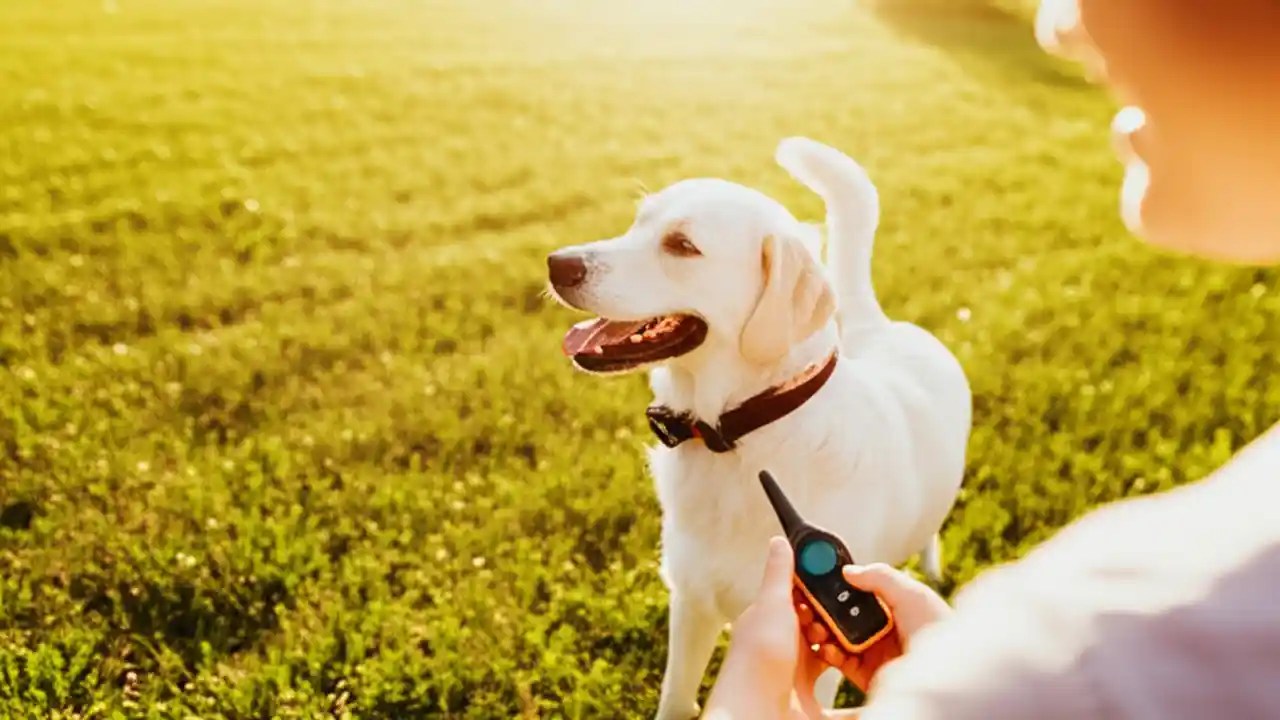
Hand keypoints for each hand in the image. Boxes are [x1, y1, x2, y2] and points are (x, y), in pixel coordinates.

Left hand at [701, 538, 883, 718]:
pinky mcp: (811, 709)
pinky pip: (842, 706)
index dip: (823, 593)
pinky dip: (859, 701)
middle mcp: (785, 652)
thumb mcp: (771, 606)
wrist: (755, 716)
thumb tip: (779, 542)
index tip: (846, 586)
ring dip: (850, 656)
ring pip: (832, 662)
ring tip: (869, 645)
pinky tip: (875, 688)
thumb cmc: (756, 662)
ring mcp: (798, 682)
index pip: (801, 601)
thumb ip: (779, 575)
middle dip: (841, 624)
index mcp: (773, 625)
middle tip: (860, 618)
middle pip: (821, 631)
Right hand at [797, 563, 952, 691]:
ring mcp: (871, 650)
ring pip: (834, 637)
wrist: (947, 672)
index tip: (813, 578)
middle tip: (806, 604)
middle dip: (820, 609)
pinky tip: (827, 647)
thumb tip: (849, 570)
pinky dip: (828, 654)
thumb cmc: (940, 632)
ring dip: (820, 631)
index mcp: (891, 605)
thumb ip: (880, 576)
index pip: (854, 591)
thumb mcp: (912, 592)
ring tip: (815, 627)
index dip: (833, 586)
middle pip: (839, 614)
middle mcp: (879, 627)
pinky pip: (839, 661)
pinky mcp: (865, 673)